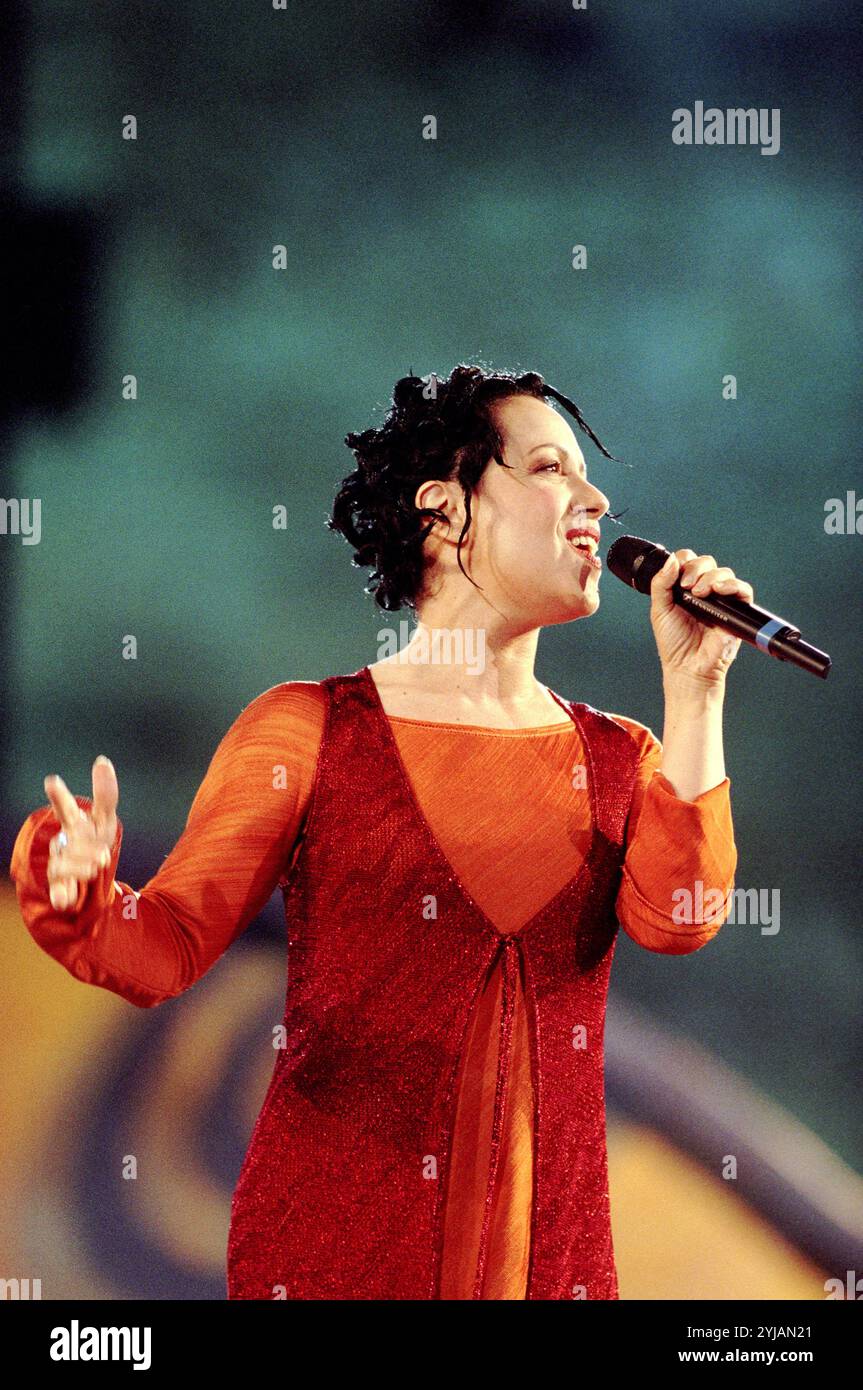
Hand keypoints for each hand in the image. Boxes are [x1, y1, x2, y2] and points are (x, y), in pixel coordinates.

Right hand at [44, 757, 118, 910]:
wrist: (91, 874)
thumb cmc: (94, 839)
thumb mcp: (104, 818)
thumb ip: (105, 794)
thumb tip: (102, 761)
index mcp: (74, 824)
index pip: (66, 808)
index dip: (60, 795)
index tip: (52, 780)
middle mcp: (62, 843)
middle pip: (66, 842)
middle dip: (82, 848)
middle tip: (103, 856)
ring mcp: (59, 865)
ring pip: (60, 866)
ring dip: (78, 868)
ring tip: (97, 867)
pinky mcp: (60, 887)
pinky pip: (57, 892)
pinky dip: (61, 896)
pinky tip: (67, 899)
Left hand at [649, 549, 754, 685]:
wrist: (687, 666)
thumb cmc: (674, 643)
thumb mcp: (659, 609)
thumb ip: (661, 583)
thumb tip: (671, 560)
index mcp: (685, 588)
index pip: (688, 561)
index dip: (684, 561)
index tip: (676, 578)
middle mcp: (704, 591)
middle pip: (707, 562)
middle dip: (696, 569)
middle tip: (686, 586)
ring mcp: (721, 599)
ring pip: (724, 572)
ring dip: (710, 577)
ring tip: (699, 593)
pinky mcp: (736, 611)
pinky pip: (743, 590)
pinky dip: (733, 585)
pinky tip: (719, 590)